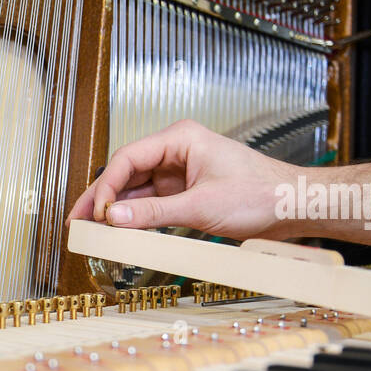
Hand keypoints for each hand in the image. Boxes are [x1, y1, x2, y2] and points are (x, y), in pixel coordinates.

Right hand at [68, 119, 302, 240]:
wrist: (292, 206)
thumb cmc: (261, 193)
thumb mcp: (202, 206)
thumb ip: (155, 214)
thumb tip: (115, 219)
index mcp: (180, 138)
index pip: (128, 159)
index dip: (106, 187)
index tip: (94, 212)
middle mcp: (176, 152)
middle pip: (126, 173)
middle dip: (102, 198)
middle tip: (77, 221)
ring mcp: (179, 173)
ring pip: (136, 191)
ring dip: (116, 211)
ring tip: (92, 231)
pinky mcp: (184, 192)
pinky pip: (151, 204)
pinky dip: (135, 219)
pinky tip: (120, 232)